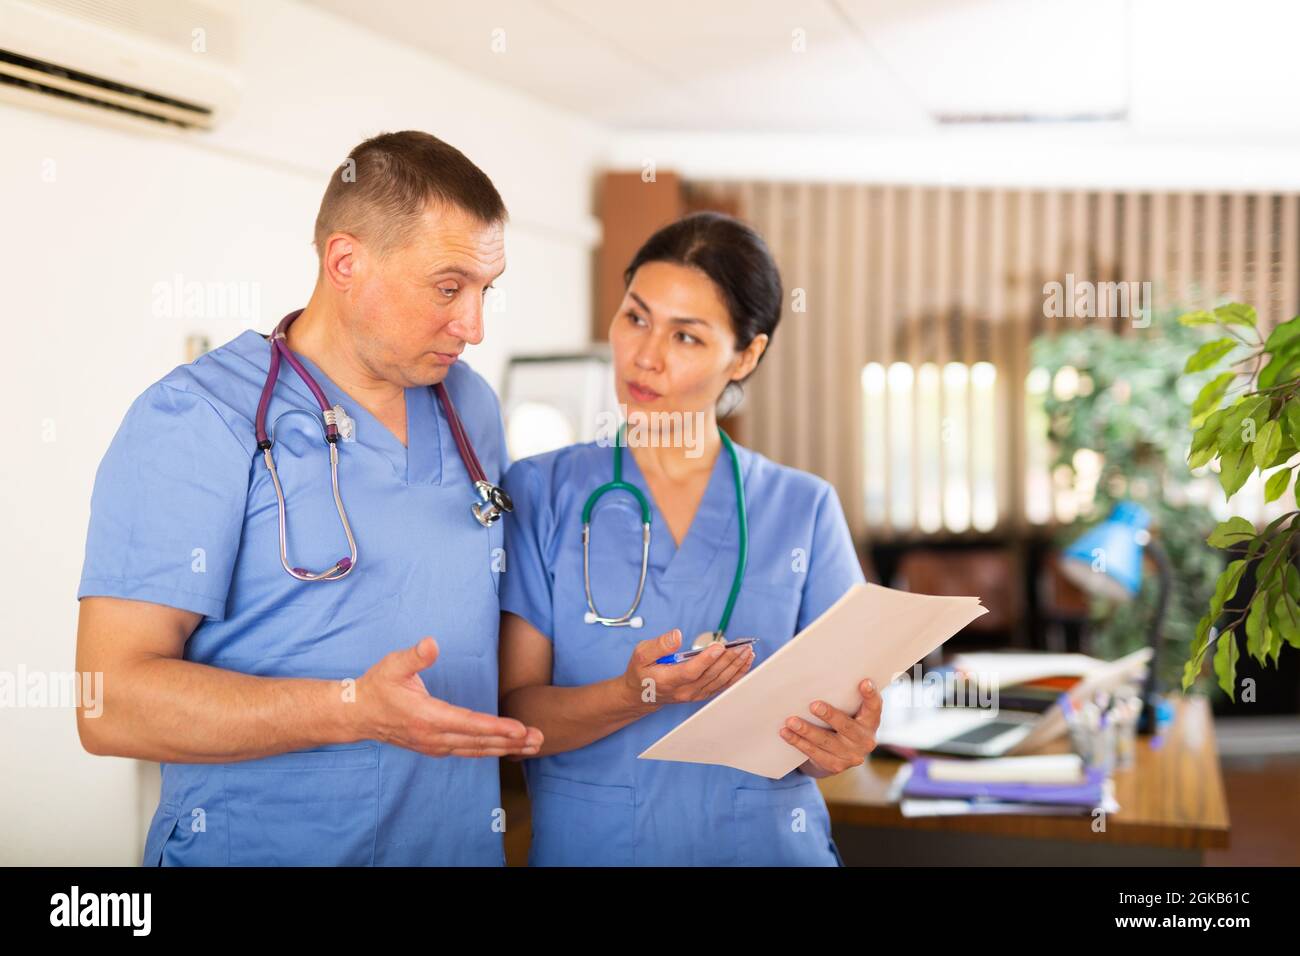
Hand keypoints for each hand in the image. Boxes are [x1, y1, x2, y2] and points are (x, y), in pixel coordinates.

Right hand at [355, 637, 542, 757]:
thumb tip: (432, 643)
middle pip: (478, 742)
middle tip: (540, 739)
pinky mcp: (435, 748)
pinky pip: (468, 752)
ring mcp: (434, 746)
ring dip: (505, 749)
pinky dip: (490, 750)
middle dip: (511, 741)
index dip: (496, 727)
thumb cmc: (378, 686)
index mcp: (427, 717)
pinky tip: (507, 748)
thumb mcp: (393, 665)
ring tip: (533, 747)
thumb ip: (415, 656)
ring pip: (476, 750)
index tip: (520, 728)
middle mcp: (433, 737)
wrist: (357, 714)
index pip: (468, 724)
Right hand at [621, 629, 753, 707]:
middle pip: (710, 675)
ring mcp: (694, 694)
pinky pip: (722, 686)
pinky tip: (744, 664)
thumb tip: (677, 636)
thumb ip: (658, 645)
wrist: (642, 694)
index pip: (690, 672)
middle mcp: (684, 691)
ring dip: (735, 666)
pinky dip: (735, 675)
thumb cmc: (642, 671)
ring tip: (747, 652)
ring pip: (719, 681)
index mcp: (668, 680)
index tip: (719, 647)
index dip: (706, 660)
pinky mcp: (701, 694)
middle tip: (742, 646)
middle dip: (728, 660)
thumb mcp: (641, 654)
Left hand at [781, 678, 881, 776]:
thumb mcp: (850, 710)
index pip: (874, 707)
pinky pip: (813, 753)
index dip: (870, 695)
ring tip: (791, 720)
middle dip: (830, 715)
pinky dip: (798, 742)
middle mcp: (865, 740)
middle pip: (846, 726)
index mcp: (871, 721)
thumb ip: (846, 697)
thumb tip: (823, 676)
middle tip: (813, 705)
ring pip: (826, 741)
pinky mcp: (834, 765)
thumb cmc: (843, 721)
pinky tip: (785, 732)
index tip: (864, 682)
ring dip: (806, 730)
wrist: (840, 754)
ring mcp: (851, 756)